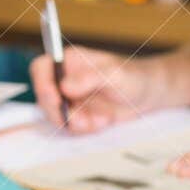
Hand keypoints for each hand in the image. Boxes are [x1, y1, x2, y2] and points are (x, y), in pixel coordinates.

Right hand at [28, 46, 152, 133]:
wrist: (148, 94)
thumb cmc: (133, 76)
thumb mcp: (114, 74)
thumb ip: (89, 78)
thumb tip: (64, 86)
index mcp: (68, 61)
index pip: (41, 68)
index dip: (41, 83)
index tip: (55, 98)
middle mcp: (64, 78)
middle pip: (44, 96)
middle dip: (59, 111)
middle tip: (80, 120)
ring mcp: (69, 97)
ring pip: (55, 114)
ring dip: (75, 122)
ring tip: (101, 120)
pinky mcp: (76, 113)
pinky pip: (69, 126)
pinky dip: (84, 128)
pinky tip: (103, 121)